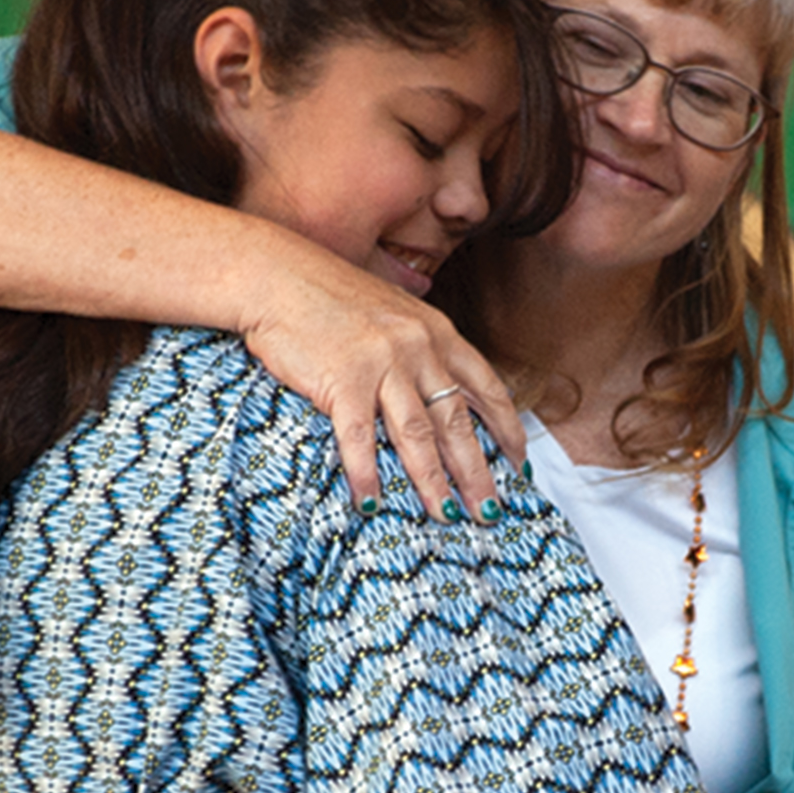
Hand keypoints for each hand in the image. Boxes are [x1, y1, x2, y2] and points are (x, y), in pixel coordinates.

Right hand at [237, 236, 525, 519]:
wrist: (275, 274)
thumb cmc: (327, 295)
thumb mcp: (392, 312)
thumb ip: (419, 346)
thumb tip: (438, 386)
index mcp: (436, 332)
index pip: (487, 387)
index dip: (506, 429)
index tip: (518, 464)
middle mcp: (418, 348)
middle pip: (457, 422)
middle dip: (478, 472)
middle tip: (491, 512)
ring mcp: (382, 365)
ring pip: (418, 436)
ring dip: (434, 483)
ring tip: (447, 518)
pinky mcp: (343, 381)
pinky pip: (361, 440)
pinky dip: (366, 475)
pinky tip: (371, 503)